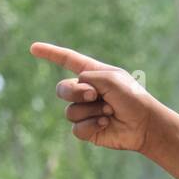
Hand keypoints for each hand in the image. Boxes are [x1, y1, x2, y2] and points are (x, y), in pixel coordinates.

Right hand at [30, 43, 164, 154]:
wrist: (145, 124)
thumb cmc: (132, 98)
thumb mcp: (110, 78)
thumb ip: (87, 78)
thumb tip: (77, 94)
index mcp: (93, 74)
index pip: (67, 60)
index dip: (50, 54)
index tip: (33, 48)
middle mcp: (87, 91)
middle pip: (62, 89)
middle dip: (75, 92)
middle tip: (94, 94)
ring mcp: (86, 111)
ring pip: (69, 111)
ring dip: (90, 110)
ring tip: (109, 111)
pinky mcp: (88, 129)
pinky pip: (76, 128)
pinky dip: (91, 125)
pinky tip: (105, 123)